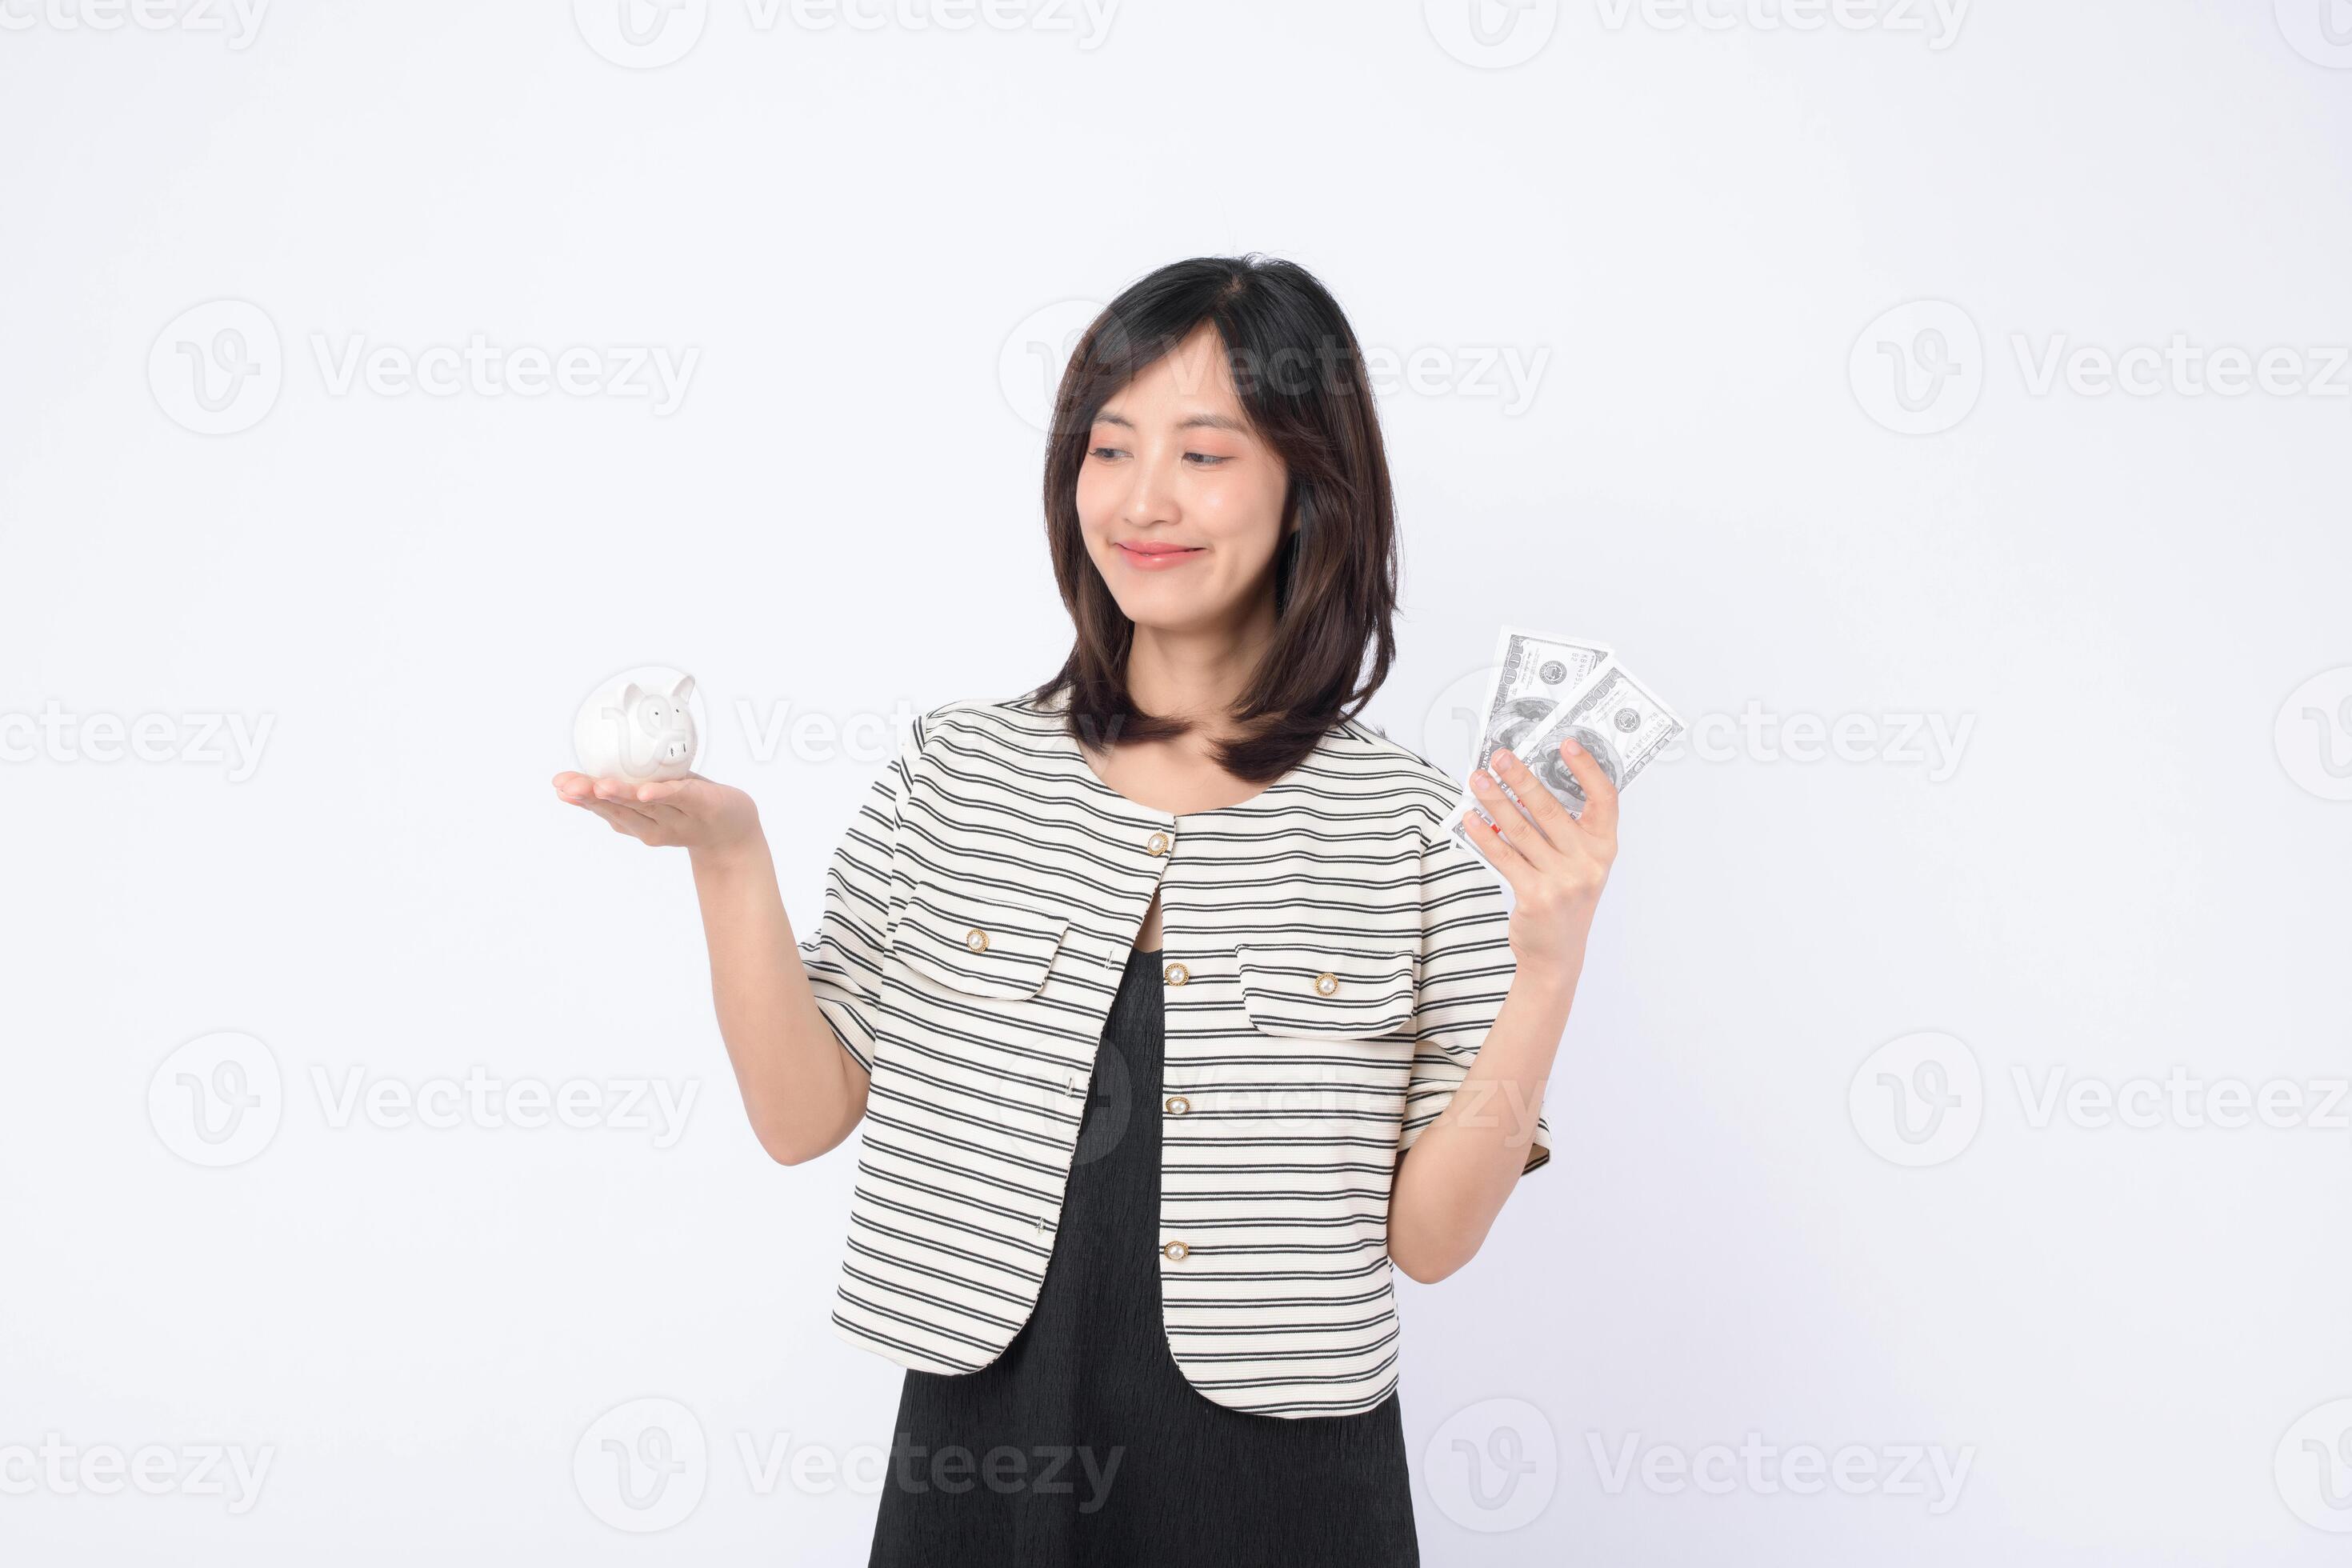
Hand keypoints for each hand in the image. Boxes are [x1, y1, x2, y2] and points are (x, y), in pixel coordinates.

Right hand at [551, 771, 759, 857]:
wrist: (734, 831)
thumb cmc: (691, 804)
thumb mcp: (657, 790)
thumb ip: (630, 780)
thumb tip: (601, 751)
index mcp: (637, 820)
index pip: (604, 808)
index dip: (580, 797)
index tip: (558, 785)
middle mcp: (652, 824)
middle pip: (618, 809)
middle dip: (590, 796)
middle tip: (567, 786)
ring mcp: (677, 818)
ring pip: (644, 805)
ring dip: (620, 795)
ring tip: (599, 786)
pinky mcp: (703, 805)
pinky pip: (680, 797)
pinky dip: (661, 794)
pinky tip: (645, 793)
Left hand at [1459, 737, 1619, 979]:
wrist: (1557, 955)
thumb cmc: (1566, 899)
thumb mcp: (1579, 864)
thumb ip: (1563, 830)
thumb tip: (1524, 788)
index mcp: (1604, 847)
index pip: (1604, 798)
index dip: (1587, 768)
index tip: (1566, 743)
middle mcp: (1588, 862)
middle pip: (1550, 808)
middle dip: (1521, 777)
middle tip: (1500, 756)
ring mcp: (1563, 880)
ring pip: (1520, 829)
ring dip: (1494, 800)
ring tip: (1478, 780)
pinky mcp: (1535, 896)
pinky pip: (1503, 856)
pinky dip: (1484, 834)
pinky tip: (1470, 818)